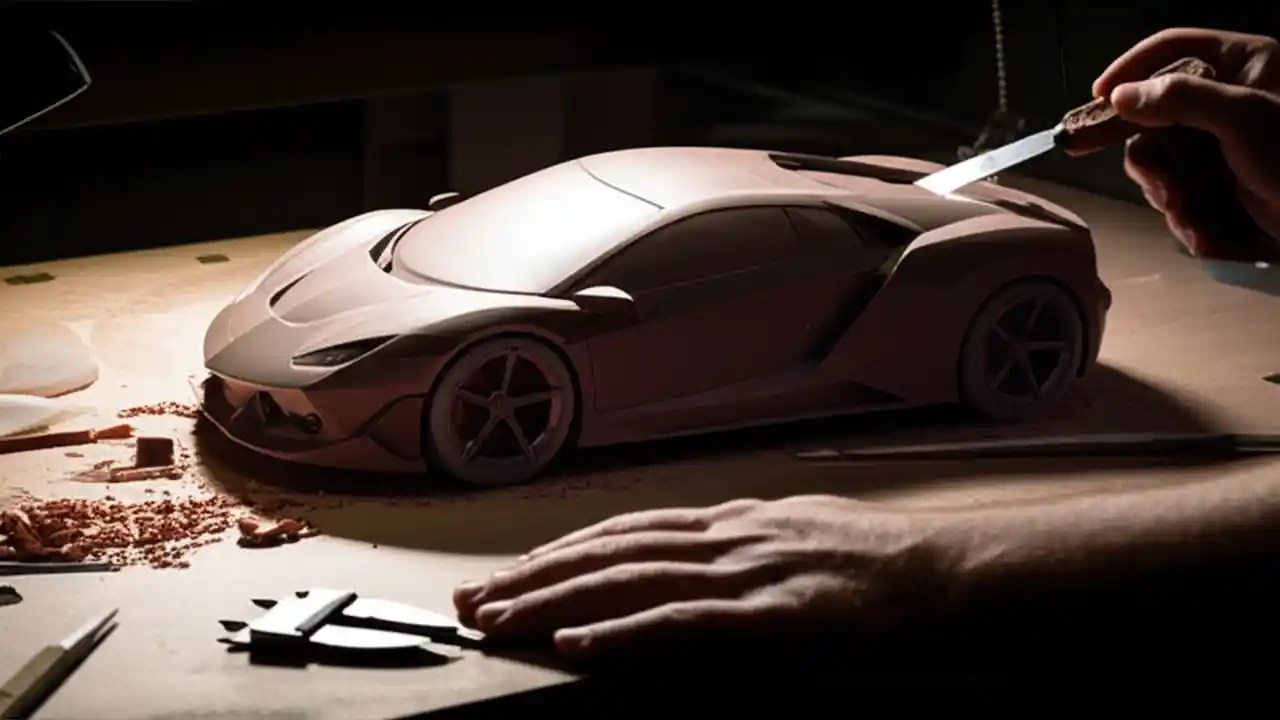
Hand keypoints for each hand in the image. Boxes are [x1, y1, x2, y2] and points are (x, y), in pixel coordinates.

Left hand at [452, 496, 961, 661]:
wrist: (940, 573)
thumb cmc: (876, 558)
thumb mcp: (797, 531)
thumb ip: (742, 541)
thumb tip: (699, 550)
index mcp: (729, 521)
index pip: (624, 531)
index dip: (561, 550)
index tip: (513, 571)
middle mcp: (723, 537)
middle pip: (607, 551)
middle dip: (533, 575)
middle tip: (473, 601)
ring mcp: (742, 573)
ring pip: (627, 580)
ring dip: (554, 601)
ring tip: (499, 621)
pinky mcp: (766, 615)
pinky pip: (681, 623)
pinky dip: (623, 632)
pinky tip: (578, 646)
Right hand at [1093, 28, 1279, 259]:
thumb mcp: (1243, 119)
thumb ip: (1180, 99)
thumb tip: (1119, 97)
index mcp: (1238, 65)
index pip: (1170, 49)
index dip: (1130, 70)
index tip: (1100, 98)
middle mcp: (1223, 98)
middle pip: (1151, 114)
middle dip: (1150, 159)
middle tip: (1138, 179)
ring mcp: (1216, 140)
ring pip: (1158, 159)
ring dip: (1165, 193)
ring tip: (1187, 214)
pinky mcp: (1215, 178)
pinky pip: (1175, 189)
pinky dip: (1182, 215)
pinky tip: (1201, 233)